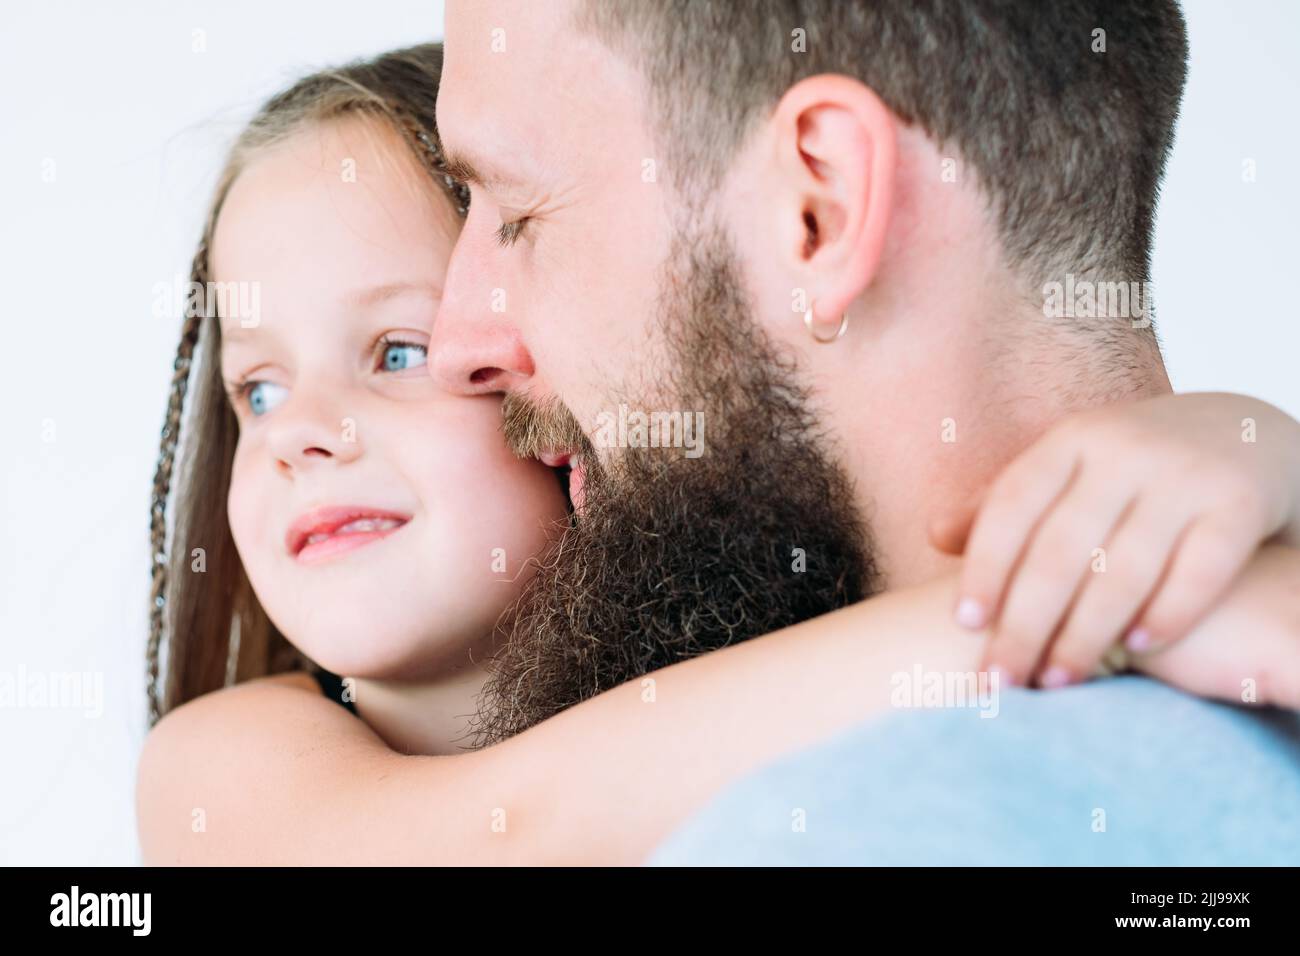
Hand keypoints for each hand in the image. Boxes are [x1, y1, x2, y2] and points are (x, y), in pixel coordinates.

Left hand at [929, 392, 1299, 687]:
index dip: (986, 566)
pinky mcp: (1239, 502)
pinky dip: (1167, 612)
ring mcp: (1183, 475)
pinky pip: (1200, 569)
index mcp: (1070, 441)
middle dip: (1025, 622)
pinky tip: (1139, 650)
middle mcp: (1123, 451)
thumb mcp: (1069, 471)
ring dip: (1085, 634)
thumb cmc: (1130, 471)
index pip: (1013, 506)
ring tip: (1056, 682)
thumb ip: (1006, 505)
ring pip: (1123, 568)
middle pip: (1060, 549)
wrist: (1243, 434)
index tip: (966, 624)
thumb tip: (934, 536)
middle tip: (1001, 679)